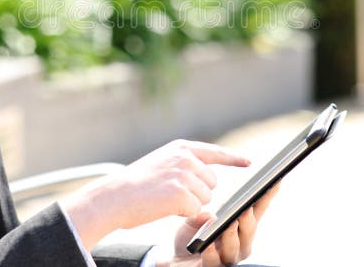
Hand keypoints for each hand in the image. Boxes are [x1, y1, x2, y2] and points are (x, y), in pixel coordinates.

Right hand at [62, 139, 249, 249]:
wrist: (115, 196)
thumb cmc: (135, 185)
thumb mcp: (161, 164)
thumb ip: (185, 168)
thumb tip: (210, 186)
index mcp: (181, 148)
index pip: (214, 152)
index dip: (233, 158)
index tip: (248, 162)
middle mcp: (186, 158)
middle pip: (212, 182)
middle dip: (198, 192)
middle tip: (171, 194)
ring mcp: (185, 175)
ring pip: (205, 198)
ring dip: (190, 204)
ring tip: (165, 199)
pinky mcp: (183, 194)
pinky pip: (196, 210)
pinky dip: (183, 214)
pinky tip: (165, 207)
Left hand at [161, 182, 280, 266]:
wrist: (177, 258)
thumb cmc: (194, 235)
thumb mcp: (198, 220)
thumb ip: (203, 216)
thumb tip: (210, 216)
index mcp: (241, 226)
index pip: (257, 209)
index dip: (267, 196)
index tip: (275, 180)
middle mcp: (240, 243)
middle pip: (249, 231)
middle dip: (248, 220)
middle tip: (245, 208)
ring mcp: (228, 257)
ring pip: (235, 248)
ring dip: (232, 235)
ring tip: (230, 222)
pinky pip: (214, 261)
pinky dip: (212, 253)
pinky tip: (208, 244)